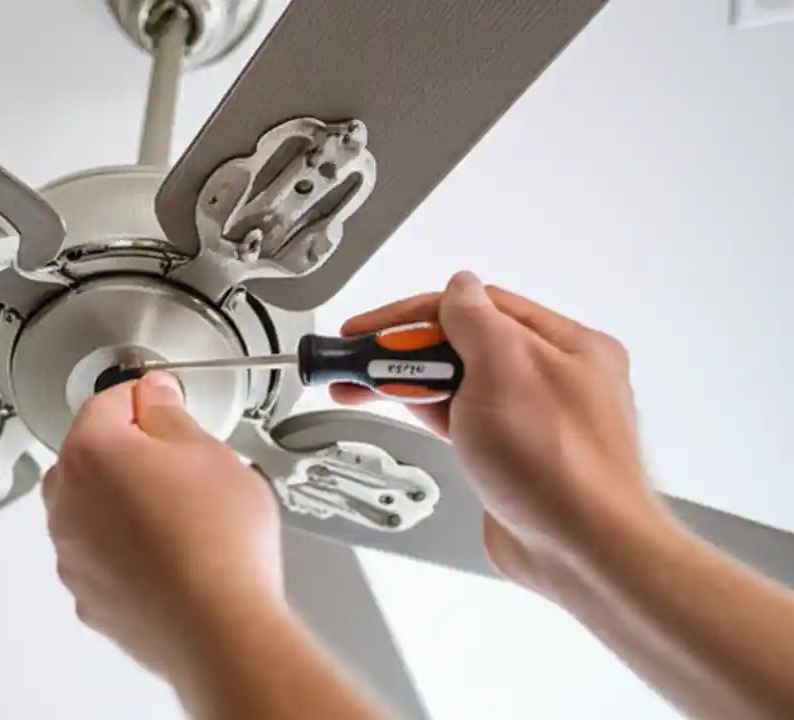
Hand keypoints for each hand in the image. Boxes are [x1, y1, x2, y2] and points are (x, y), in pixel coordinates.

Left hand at [42, 373, 284, 678]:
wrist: (220, 628)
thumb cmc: (217, 545)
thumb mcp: (209, 452)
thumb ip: (170, 414)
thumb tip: (155, 399)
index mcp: (91, 454)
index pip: (108, 403)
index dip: (145, 398)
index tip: (164, 403)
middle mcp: (68, 503)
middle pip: (89, 456)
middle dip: (128, 453)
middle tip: (179, 464)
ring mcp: (72, 553)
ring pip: (91, 509)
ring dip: (122, 504)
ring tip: (180, 516)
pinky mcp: (88, 594)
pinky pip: (100, 556)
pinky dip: (123, 550)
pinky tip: (168, 554)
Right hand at [334, 272, 667, 594]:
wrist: (583, 552)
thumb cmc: (557, 464)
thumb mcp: (506, 370)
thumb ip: (476, 321)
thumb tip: (458, 288)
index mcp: (567, 345)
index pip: (477, 307)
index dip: (414, 315)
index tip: (367, 329)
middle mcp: (555, 376)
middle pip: (464, 344)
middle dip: (404, 350)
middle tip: (353, 360)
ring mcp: (534, 419)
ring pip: (460, 383)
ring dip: (407, 380)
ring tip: (356, 386)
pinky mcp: (514, 456)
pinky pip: (463, 418)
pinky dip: (427, 410)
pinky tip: (397, 407)